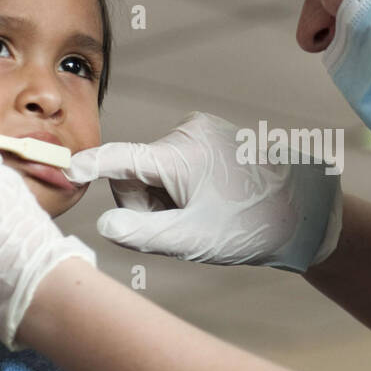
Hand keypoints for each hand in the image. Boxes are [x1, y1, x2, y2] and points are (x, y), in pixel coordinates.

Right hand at [66, 111, 342, 272]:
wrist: (305, 211)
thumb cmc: (249, 227)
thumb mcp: (193, 239)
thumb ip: (144, 234)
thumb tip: (104, 224)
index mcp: (179, 153)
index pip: (120, 159)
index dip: (90, 165)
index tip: (66, 168)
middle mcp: (187, 131)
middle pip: (133, 173)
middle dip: (146, 203)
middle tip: (181, 225)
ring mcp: (201, 130)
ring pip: (153, 171)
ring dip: (165, 198)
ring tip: (202, 213)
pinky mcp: (210, 135)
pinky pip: (173, 163)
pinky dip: (180, 186)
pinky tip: (209, 201)